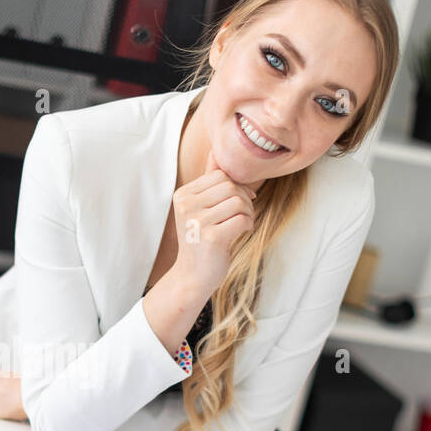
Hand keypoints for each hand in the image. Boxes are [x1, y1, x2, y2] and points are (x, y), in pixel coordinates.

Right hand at [168, 150, 258, 296]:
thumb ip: (210, 187)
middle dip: (244, 199)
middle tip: (242, 215)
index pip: (219, 175)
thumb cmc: (201, 241)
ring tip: (241, 223)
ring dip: (247, 212)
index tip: (238, 202)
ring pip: (239, 201)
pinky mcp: (211, 238)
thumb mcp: (199, 210)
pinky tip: (241, 232)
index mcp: (182, 196)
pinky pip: (243, 219)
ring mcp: (197, 222)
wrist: (192, 277)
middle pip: (230, 186)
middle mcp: (186, 206)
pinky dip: (248, 225)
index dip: (236, 186)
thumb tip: (220, 154)